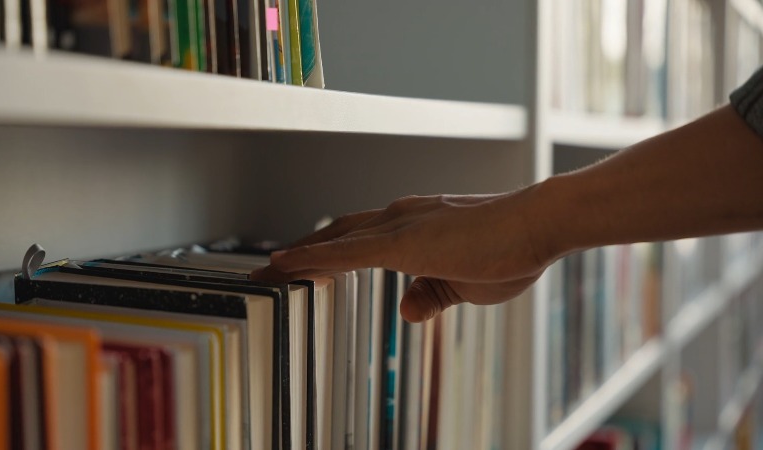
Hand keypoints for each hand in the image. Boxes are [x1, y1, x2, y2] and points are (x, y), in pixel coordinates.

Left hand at [251, 186, 558, 321]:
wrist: (539, 225)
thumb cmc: (511, 250)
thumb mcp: (463, 285)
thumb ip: (431, 294)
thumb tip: (406, 310)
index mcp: (414, 227)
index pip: (357, 239)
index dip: (324, 253)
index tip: (297, 268)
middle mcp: (400, 218)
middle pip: (336, 234)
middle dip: (300, 253)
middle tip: (267, 269)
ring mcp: (400, 225)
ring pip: (333, 240)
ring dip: (297, 256)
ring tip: (265, 271)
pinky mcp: (405, 240)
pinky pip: (346, 251)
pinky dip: (313, 258)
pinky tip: (286, 264)